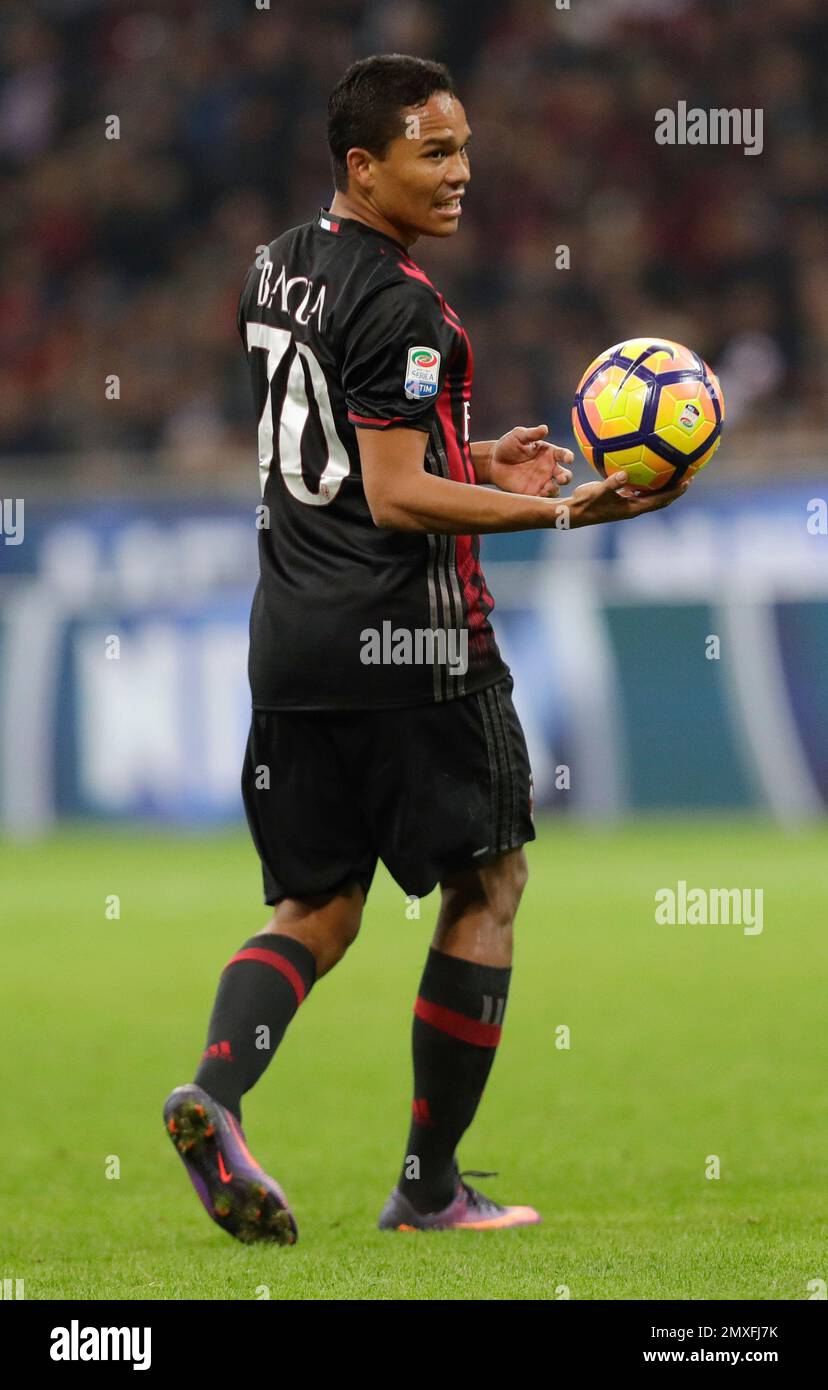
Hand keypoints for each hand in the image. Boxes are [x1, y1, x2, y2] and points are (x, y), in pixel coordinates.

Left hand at [489, 424, 572, 496]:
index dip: (569, 457)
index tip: (569, 459)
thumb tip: (544, 428)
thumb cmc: (507, 446)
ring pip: (555, 489)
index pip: (564, 455)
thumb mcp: (519, 436)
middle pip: (565, 475)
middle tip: (561, 478)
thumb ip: (531, 434)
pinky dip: (543, 499)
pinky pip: (541, 499)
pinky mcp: (531, 493)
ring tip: (547, 488)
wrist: (493, 462)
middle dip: (566, 478)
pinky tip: (539, 496)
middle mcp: (548, 469)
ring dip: (555, 490)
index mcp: (549, 453)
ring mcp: (541, 482)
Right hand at [565, 469, 690, 527]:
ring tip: (673, 474)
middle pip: (660, 499)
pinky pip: (639, 491)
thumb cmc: (585, 503)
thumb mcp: (598, 492)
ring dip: (663, 487)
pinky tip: (648, 470)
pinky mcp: (621, 500)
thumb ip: (612, 483)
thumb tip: (625, 473)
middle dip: (675, 490)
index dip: (674, 493)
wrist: (574, 512)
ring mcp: (627, 505)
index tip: (687, 482)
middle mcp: (633, 508)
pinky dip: (647, 483)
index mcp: (632, 509)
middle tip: (688, 476)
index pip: (659, 500)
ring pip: (651, 496)